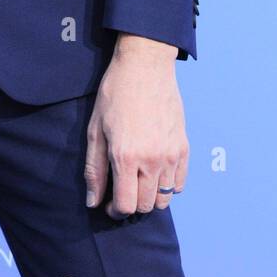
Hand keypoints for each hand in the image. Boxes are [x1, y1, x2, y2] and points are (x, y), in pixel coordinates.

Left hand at [84, 40, 187, 218]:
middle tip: (121, 191)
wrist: (145, 66)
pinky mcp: (183, 147)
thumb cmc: (115, 93)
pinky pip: (179, 183)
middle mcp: (152, 160)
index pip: (126, 205)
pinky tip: (154, 173)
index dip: (115, 210)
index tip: (108, 204)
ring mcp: (171, 155)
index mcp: (126, 156)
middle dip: (131, 204)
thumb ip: (94, 169)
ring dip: (149, 197)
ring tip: (138, 182)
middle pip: (145, 205)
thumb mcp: (96, 129)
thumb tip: (93, 201)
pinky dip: (168, 186)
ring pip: (164, 198)